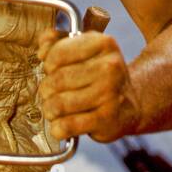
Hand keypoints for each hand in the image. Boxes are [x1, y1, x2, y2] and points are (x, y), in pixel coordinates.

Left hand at [35, 28, 141, 142]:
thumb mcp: (83, 51)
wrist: (128, 105)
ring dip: (50, 110)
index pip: (58, 54)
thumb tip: (42, 50)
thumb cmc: (97, 76)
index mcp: (104, 44)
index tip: (52, 71)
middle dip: (46, 90)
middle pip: (57, 80)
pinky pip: (67, 126)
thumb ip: (56, 43)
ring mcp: (110, 95)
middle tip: (50, 94)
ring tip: (55, 109)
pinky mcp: (107, 120)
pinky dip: (58, 128)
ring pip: (58, 104)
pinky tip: (61, 126)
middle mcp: (111, 68)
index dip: (48, 65)